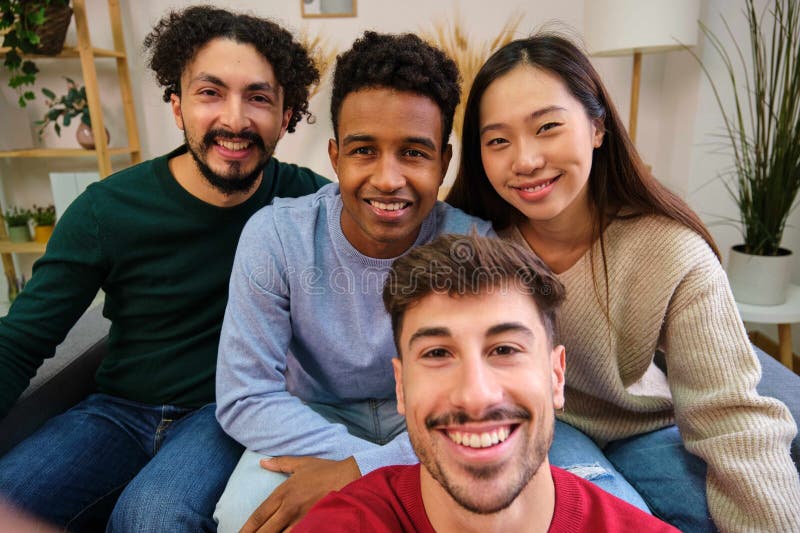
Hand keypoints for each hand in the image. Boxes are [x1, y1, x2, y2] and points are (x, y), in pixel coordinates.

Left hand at [240, 455, 360, 532]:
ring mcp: (301, 519)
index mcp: (283, 493)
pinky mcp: (313, 524)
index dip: (247, 527)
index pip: (259, 514)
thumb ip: (280, 463)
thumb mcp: (301, 463)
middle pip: (265, 530)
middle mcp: (289, 508)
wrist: (350, 477)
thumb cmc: (326, 470)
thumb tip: (262, 463)